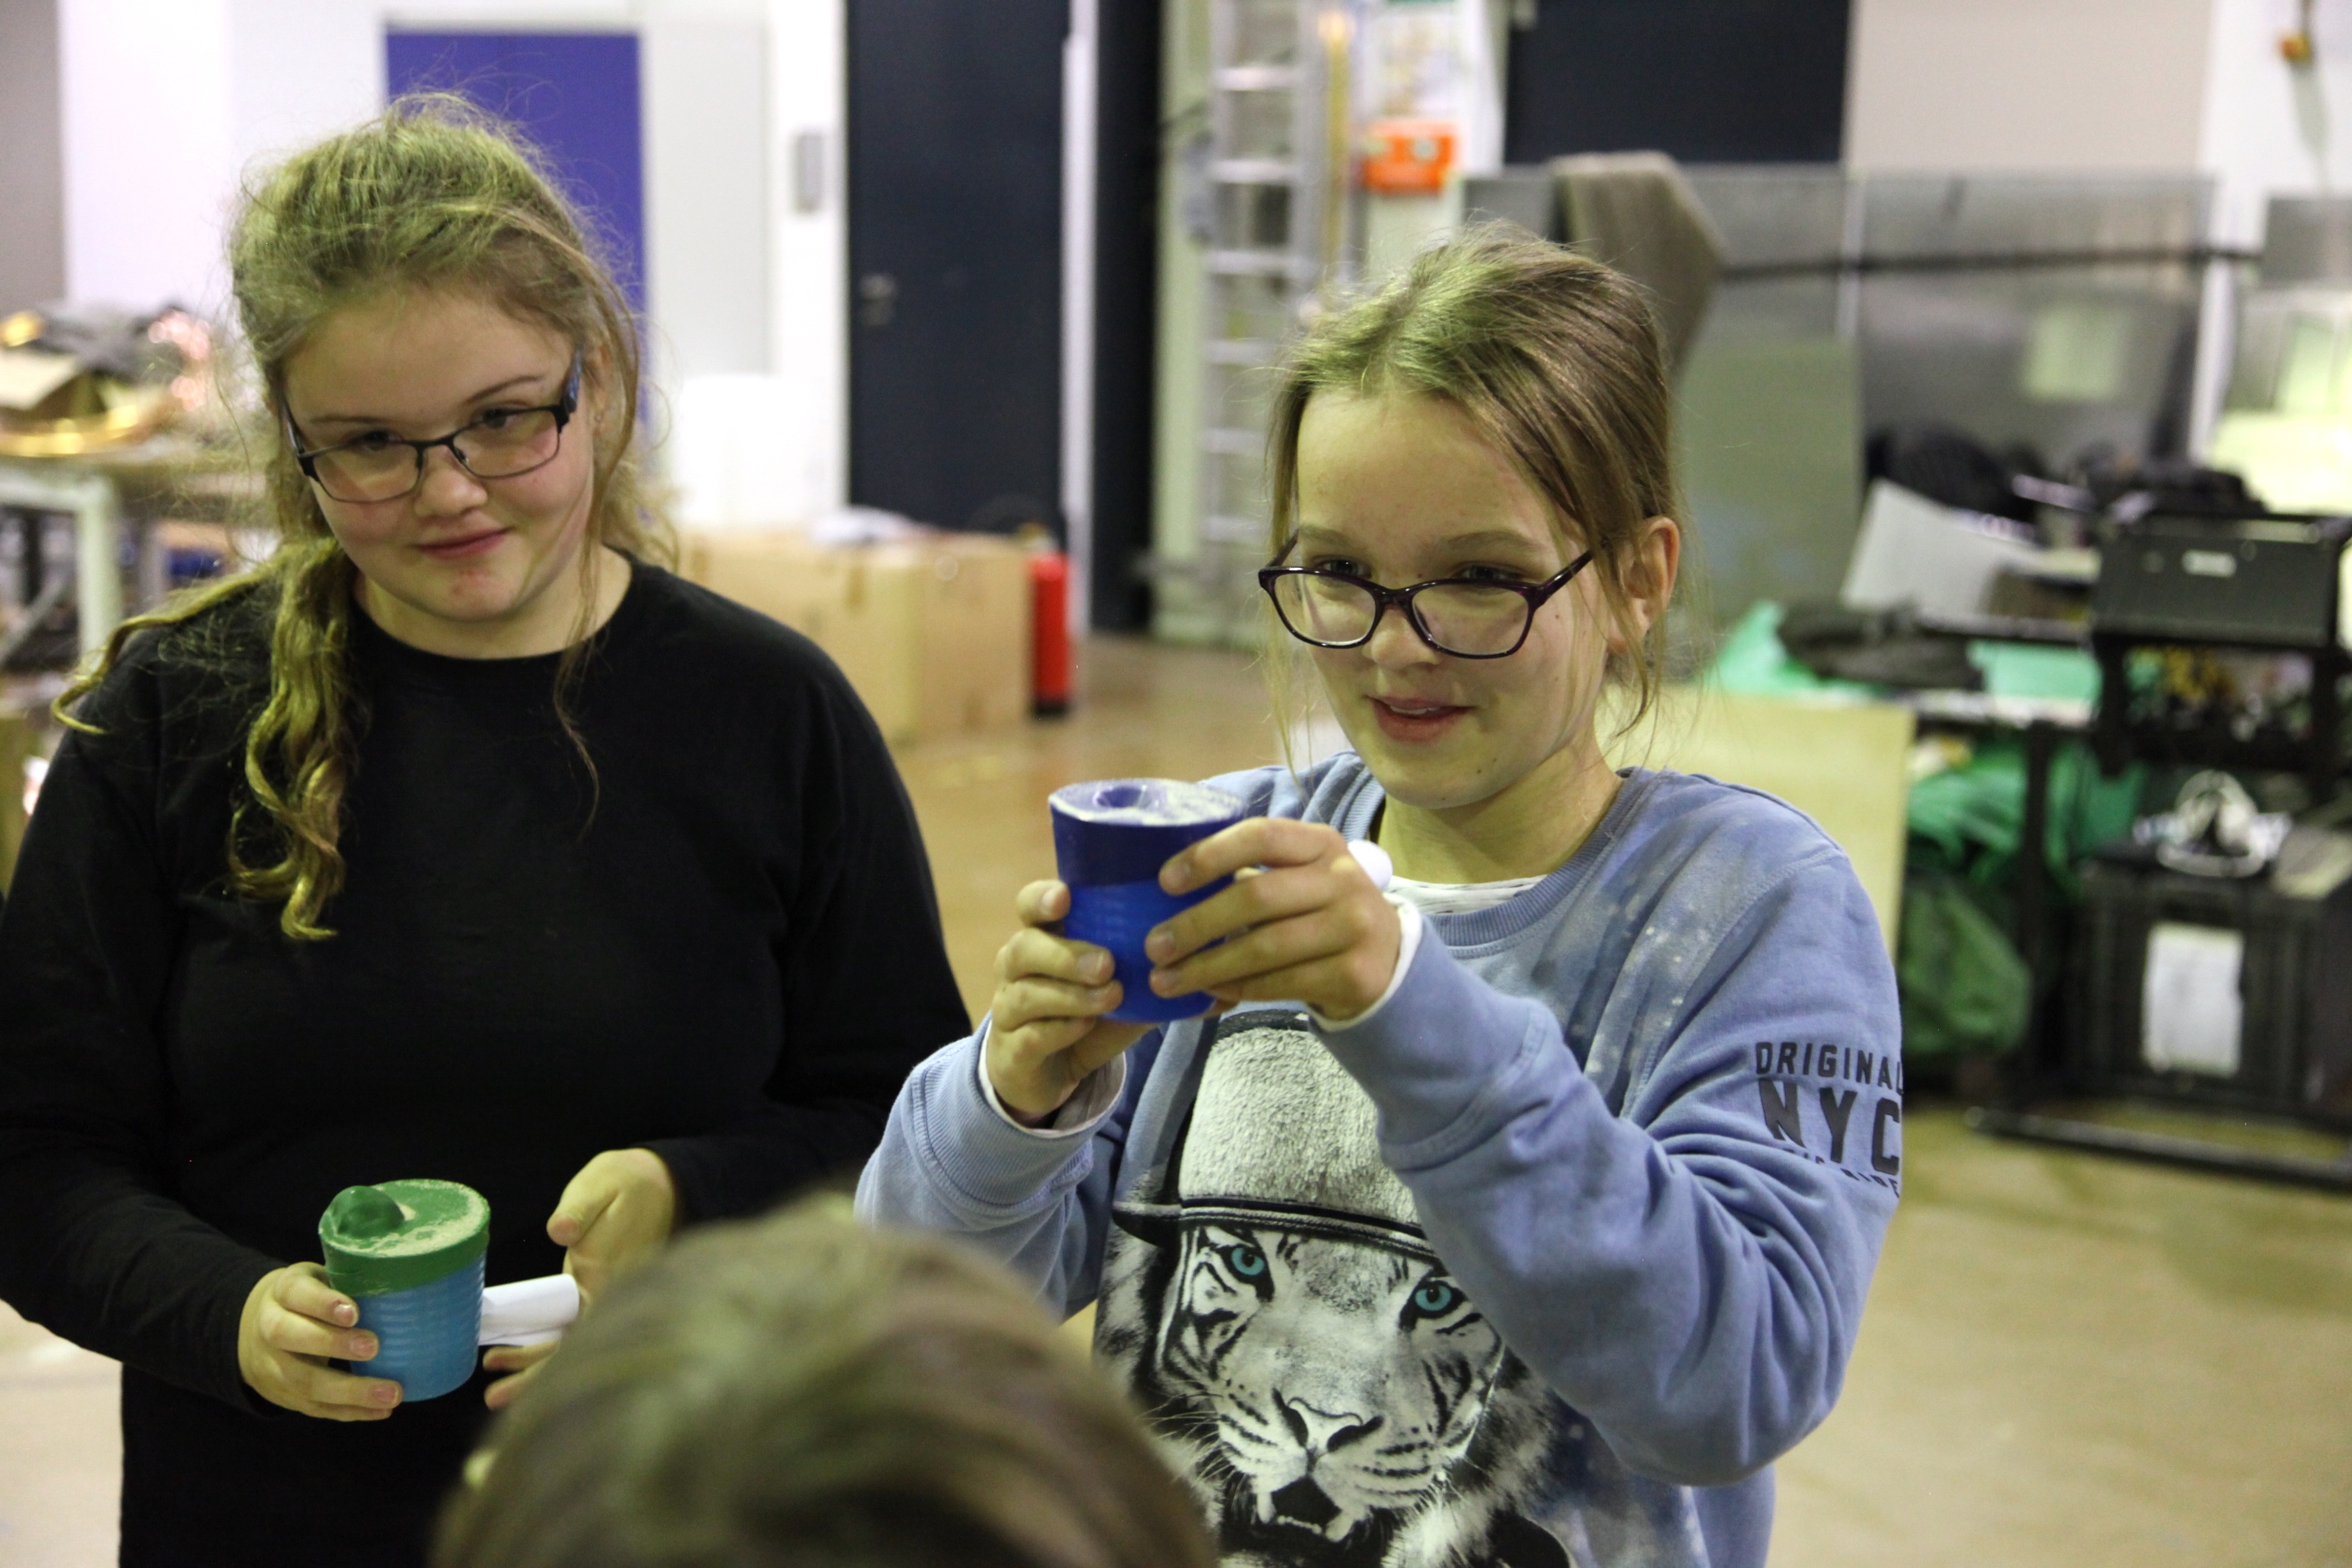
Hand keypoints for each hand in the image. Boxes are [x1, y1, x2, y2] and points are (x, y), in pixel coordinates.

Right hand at [237, 1262, 402, 1420]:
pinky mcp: (284, 1396)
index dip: (322, 1303)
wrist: (258, 1331)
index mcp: (281, 1292)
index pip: (295, 1293)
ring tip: (392, 1394)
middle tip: (374, 1347)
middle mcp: (268, 1328)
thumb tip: (403, 1287)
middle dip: (332, 1344)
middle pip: (288, 1336)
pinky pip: (315, 1407)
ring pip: (303, 1381)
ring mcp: (271, 1367)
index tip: (354, 1312)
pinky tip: (381, 1411)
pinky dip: (350, 1411)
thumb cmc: (310, 1299)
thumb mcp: (320, 1279)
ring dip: (349, 1392)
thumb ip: (348, 1281)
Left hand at [485, 1148, 676, 1408]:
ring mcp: (607, 1296)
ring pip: (573, 1344)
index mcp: (607, 1275)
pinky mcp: (600, 1290)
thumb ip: (580, 1208)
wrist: (660, 1182)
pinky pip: (574, 1328)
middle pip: (572, 1349)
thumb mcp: (600, 1185)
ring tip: (497, 1388)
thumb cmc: (625, 1182)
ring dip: (537, 1368)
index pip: (572, 1331)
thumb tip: (561, 1232)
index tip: (499, 1362)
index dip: (537, 1355)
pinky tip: (519, 1352)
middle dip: (534, 1379)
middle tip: (494, 1398)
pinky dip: (546, 1344)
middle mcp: (610, 1294)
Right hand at [984, 879, 1149, 1122]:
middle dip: (1066, 954)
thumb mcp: (1127, 992)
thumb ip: (1163, 977)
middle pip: (1025, 948)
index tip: (1068, 897)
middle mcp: (1018, 967)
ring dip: (1070, 994)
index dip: (1043, 898)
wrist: (1051, 1072)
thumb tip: (1228, 985)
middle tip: (1108, 963)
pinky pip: (1030, 1036)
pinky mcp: (1013, 1051)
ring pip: (1026, 993)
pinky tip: (1084, 1027)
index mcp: (1044, 938)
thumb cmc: (1089, 1015)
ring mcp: (1009, 1009)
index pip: (1030, 906)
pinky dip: (1058, 1030)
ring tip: (1111, 995)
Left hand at [1143, 818, 1400, 1021]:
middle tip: (1155, 946)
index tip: (1164, 881)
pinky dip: (1237, 987)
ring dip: (1207, 967)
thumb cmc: (1318, 910)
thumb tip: (1166, 892)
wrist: (1386, 958)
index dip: (1208, 856)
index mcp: (1320, 843)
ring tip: (1167, 980)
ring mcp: (1354, 926)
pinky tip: (1209, 991)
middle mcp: (1343, 878)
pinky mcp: (1354, 973)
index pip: (1260, 835)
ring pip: (1265, 947)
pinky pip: (1281, 982)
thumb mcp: (1298, 877)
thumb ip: (1250, 874)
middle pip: (1256, 897)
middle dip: (1196, 924)